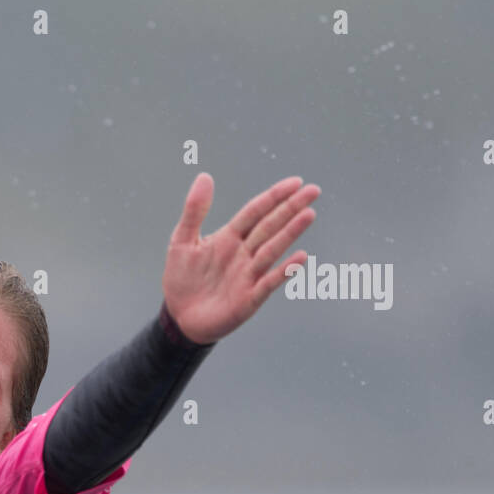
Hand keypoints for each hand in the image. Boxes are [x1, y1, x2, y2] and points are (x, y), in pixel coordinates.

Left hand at [161, 173, 319, 343]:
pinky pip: (269, 282)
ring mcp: (249, 275)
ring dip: (290, 233)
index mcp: (230, 237)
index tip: (296, 182)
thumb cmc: (182, 279)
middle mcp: (244, 253)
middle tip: (314, 190)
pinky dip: (284, 271)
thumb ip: (194, 211)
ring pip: (272, 249)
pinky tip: (299, 258)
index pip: (255, 212)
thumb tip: (204, 176)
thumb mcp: (182, 241)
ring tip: (308, 214)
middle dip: (291, 208)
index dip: (274, 197)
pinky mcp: (249, 298)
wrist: (179, 317)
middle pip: (270, 226)